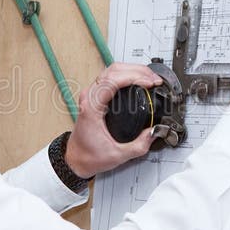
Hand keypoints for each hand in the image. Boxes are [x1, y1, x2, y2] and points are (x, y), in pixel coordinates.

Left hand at [65, 63, 162, 177]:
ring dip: (132, 70)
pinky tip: (137, 79)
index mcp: (92, 108)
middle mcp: (90, 97)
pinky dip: (126, 74)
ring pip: (112, 70)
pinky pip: (110, 76)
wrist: (75, 159)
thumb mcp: (118, 155)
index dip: (134, 77)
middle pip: (113, 70)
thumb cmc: (88, 155)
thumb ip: (139, 146)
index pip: (112, 81)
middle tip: (154, 80)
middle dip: (138, 71)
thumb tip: (154, 132)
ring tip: (149, 78)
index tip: (149, 83)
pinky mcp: (95, 95)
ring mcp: (91, 94)